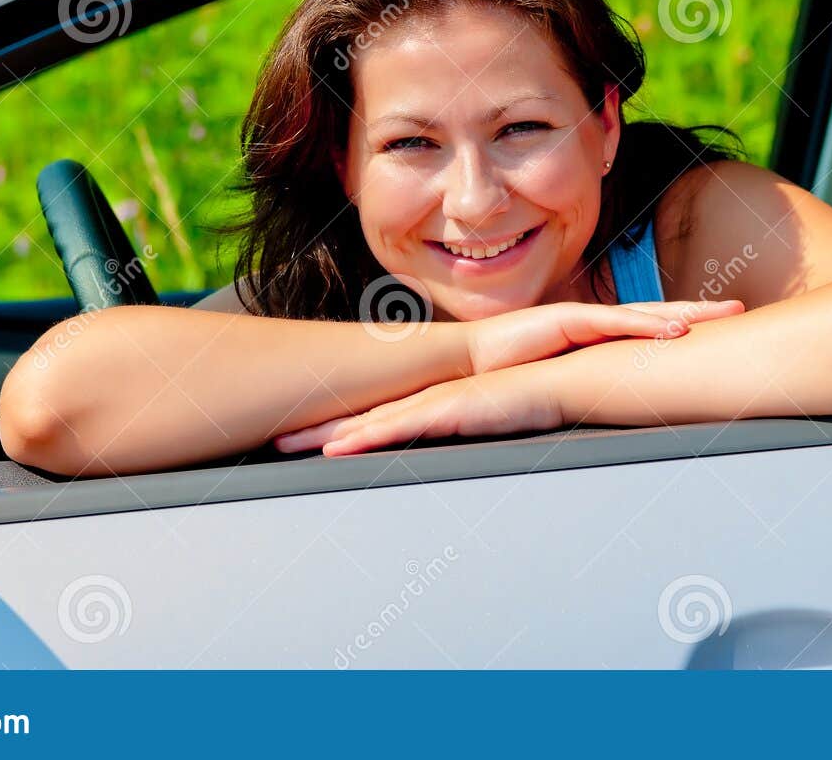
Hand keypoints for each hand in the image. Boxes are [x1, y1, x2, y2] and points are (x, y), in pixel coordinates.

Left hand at [274, 365, 559, 455]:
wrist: (556, 380)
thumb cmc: (527, 397)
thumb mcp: (487, 417)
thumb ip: (465, 426)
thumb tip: (451, 439)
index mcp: (429, 403)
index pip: (373, 415)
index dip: (336, 423)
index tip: (303, 433)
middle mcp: (423, 400)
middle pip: (358, 417)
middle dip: (313, 428)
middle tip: (275, 440)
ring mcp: (431, 405)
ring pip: (367, 423)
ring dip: (324, 436)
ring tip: (285, 446)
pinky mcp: (446, 413)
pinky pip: (398, 429)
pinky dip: (365, 440)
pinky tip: (336, 451)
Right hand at [464, 298, 743, 374]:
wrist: (467, 363)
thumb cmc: (508, 372)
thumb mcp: (561, 381)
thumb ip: (588, 387)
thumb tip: (615, 408)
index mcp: (596, 336)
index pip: (648, 327)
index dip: (684, 323)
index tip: (721, 327)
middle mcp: (594, 322)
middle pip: (657, 312)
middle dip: (700, 309)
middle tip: (739, 309)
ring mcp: (581, 318)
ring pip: (644, 312)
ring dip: (684, 313)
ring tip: (721, 314)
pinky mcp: (566, 321)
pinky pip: (614, 322)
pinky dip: (646, 325)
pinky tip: (675, 329)